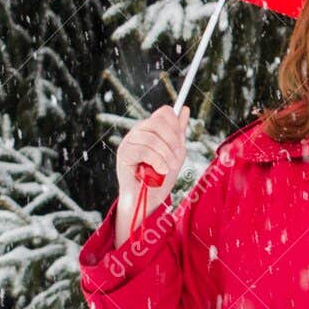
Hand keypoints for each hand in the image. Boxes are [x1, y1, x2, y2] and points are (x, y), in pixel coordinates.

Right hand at [113, 105, 189, 239]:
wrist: (148, 199)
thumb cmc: (161, 177)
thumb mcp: (176, 153)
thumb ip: (179, 132)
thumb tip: (184, 109)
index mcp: (151, 129)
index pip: (164, 112)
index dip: (176, 125)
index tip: (181, 143)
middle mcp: (138, 132)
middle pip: (158, 122)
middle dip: (173, 141)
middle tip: (177, 158)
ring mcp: (129, 141)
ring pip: (152, 137)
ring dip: (166, 155)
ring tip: (168, 168)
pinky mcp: (123, 153)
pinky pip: (144, 150)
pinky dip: (157, 161)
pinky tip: (160, 170)